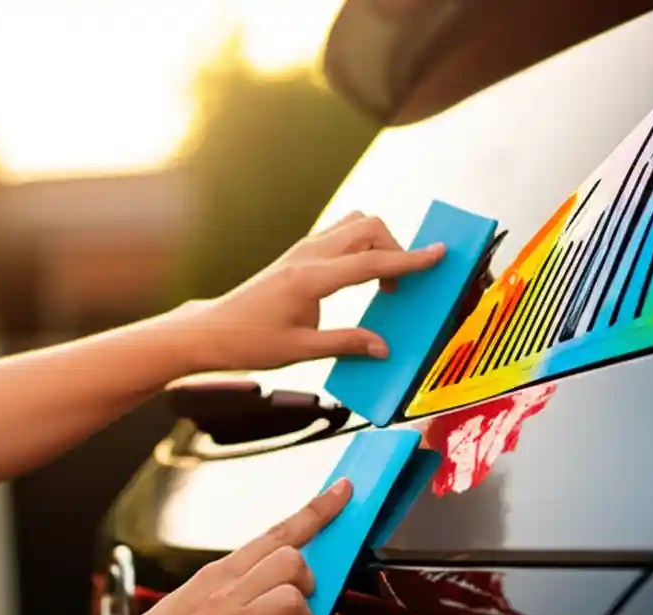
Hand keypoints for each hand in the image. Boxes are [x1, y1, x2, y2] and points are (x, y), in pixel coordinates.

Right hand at [76, 478, 351, 614]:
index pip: (277, 531)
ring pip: (294, 603)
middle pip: (295, 561)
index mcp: (216, 576)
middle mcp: (223, 596)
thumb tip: (280, 591)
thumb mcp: (191, 603)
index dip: (319, 509)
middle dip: (307, 587)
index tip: (346, 490)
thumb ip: (235, 592)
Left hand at [173, 212, 445, 370]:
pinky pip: (340, 236)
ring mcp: (302, 251)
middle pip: (367, 227)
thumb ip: (346, 344)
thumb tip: (384, 347)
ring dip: (377, 243)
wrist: (212, 330)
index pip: (371, 261)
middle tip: (401, 285)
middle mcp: (307, 256)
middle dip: (395, 247)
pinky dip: (360, 247)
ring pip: (354, 225)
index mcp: (310, 279)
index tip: (440, 253)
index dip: (409, 259)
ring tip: (383, 281)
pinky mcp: (299, 254)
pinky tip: (361, 276)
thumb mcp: (300, 350)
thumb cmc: (250, 341)